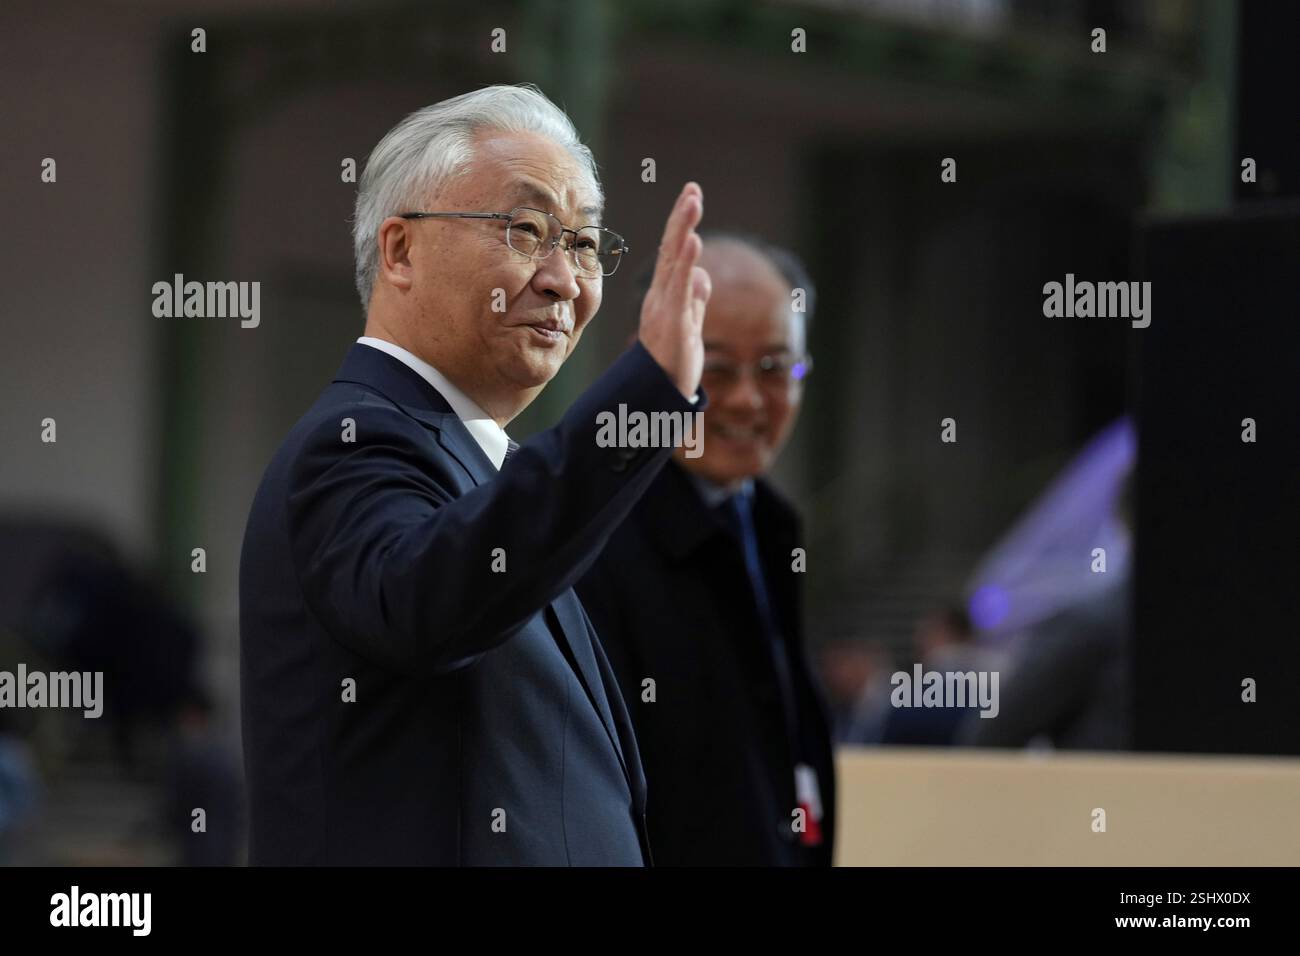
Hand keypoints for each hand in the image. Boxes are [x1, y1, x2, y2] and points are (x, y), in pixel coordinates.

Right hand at [638, 182, 710, 399]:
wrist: (661, 397)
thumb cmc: (673, 365)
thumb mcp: (689, 327)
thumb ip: (695, 302)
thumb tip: (704, 277)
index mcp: (666, 297)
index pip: (675, 255)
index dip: (682, 225)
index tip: (691, 197)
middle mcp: (661, 297)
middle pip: (671, 250)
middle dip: (681, 218)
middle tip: (692, 189)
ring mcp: (665, 308)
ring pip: (674, 262)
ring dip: (683, 229)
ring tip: (692, 201)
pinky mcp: (672, 323)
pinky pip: (680, 288)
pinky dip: (686, 263)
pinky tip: (692, 240)